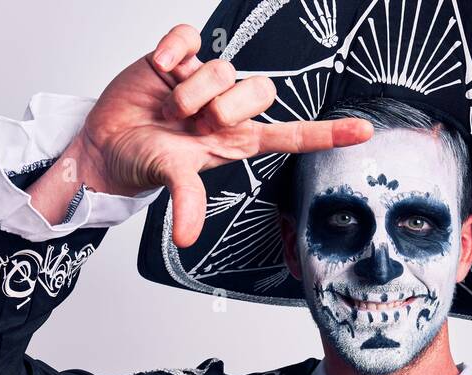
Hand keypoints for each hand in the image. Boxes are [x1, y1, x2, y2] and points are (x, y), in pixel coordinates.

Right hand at [29, 24, 372, 243]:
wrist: (105, 143)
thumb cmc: (145, 163)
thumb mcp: (169, 180)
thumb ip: (186, 202)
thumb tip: (186, 239)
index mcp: (238, 141)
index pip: (293, 137)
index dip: (329, 134)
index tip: (366, 132)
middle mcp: (228, 109)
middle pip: (263, 90)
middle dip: (228, 106)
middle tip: (196, 123)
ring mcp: (205, 80)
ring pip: (224, 67)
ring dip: (192, 89)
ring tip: (171, 108)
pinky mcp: (179, 57)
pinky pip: (189, 37)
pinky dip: (172, 51)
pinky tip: (160, 70)